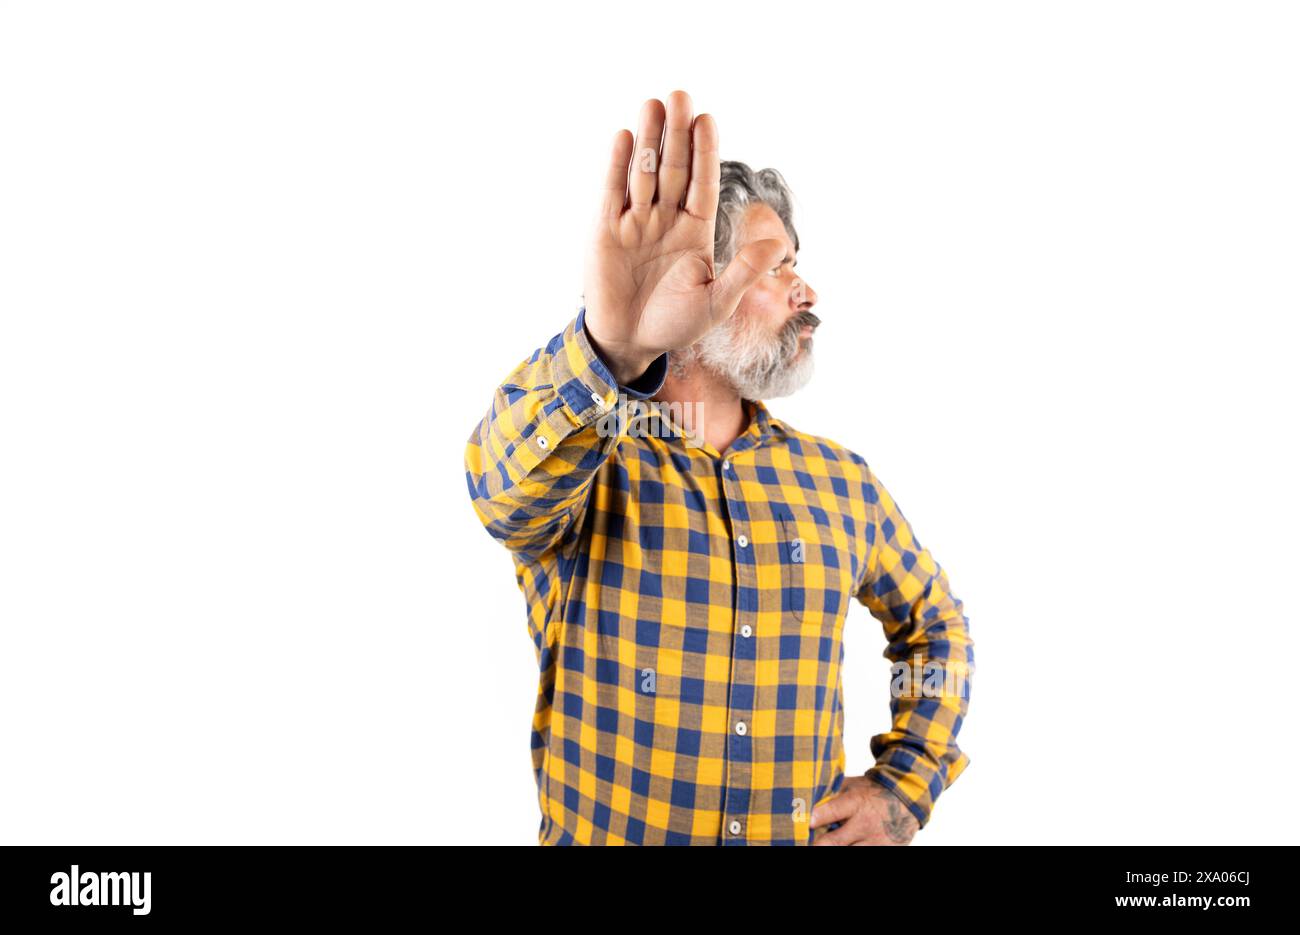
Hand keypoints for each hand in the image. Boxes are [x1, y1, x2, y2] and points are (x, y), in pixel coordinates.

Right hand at [582, 90, 785, 383]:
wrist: (630, 343)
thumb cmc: (675, 324)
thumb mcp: (717, 302)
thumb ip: (744, 271)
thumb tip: (779, 244)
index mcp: (695, 231)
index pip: (702, 183)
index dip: (705, 151)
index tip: (708, 119)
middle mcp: (666, 219)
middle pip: (673, 168)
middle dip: (677, 132)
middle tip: (680, 95)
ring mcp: (635, 221)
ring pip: (644, 172)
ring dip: (648, 139)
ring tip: (653, 104)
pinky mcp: (606, 230)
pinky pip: (613, 191)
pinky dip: (618, 165)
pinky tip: (624, 137)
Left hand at [809, 775, 919, 845]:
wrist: (906, 800)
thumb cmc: (872, 792)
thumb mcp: (852, 786)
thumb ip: (832, 794)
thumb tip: (805, 801)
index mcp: (856, 803)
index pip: (832, 811)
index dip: (816, 817)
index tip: (804, 822)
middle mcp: (865, 825)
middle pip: (835, 843)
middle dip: (817, 845)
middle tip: (804, 843)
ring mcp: (876, 843)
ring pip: (847, 854)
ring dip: (833, 850)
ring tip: (819, 846)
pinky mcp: (885, 852)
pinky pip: (862, 857)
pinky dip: (850, 852)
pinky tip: (842, 847)